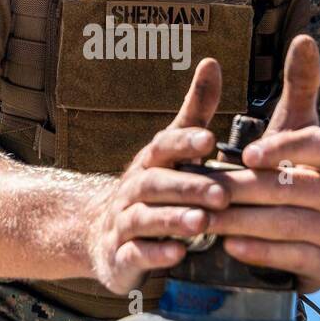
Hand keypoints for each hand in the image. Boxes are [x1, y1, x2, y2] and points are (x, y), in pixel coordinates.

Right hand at [84, 57, 231, 295]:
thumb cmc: (151, 187)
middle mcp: (132, 190)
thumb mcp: (171, 148)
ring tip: (202, 223)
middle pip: (155, 184)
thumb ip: (194, 111)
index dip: (183, 142)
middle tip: (221, 194)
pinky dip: (154, 255)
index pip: (163, 147)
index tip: (209, 140)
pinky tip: (176, 255)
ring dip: (172, 220)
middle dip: (187, 188)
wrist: (97, 233)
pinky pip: (134, 255)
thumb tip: (212, 63)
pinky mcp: (119, 257)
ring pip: (144, 219)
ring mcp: (122, 224)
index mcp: (150, 163)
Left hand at [208, 35, 319, 294]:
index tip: (246, 153)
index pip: (319, 145)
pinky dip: (260, 252)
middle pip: (293, 189)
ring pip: (289, 224)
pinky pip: (293, 258)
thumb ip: (301, 86)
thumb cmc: (303, 169)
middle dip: (244, 189)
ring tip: (207, 218)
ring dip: (243, 221)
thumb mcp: (302, 127)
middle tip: (205, 190)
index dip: (283, 148)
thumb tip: (304, 39)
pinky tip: (230, 244)